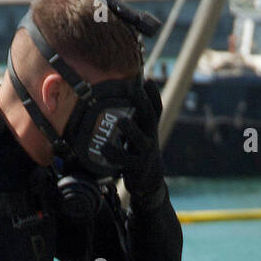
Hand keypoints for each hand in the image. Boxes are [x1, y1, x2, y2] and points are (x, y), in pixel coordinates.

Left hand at [118, 80, 164, 199]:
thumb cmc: (139, 151)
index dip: (153, 95)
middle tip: (135, 90)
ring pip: (141, 141)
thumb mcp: (141, 133)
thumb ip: (135, 117)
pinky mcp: (137, 168)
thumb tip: (124, 94)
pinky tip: (104, 148)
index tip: (148, 80)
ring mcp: (145, 154)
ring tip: (121, 121)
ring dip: (132, 130)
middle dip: (143, 104)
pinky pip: (125, 161)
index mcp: (150, 129)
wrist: (148, 180)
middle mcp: (151, 139)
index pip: (156, 110)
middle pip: (151, 120)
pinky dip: (114, 154)